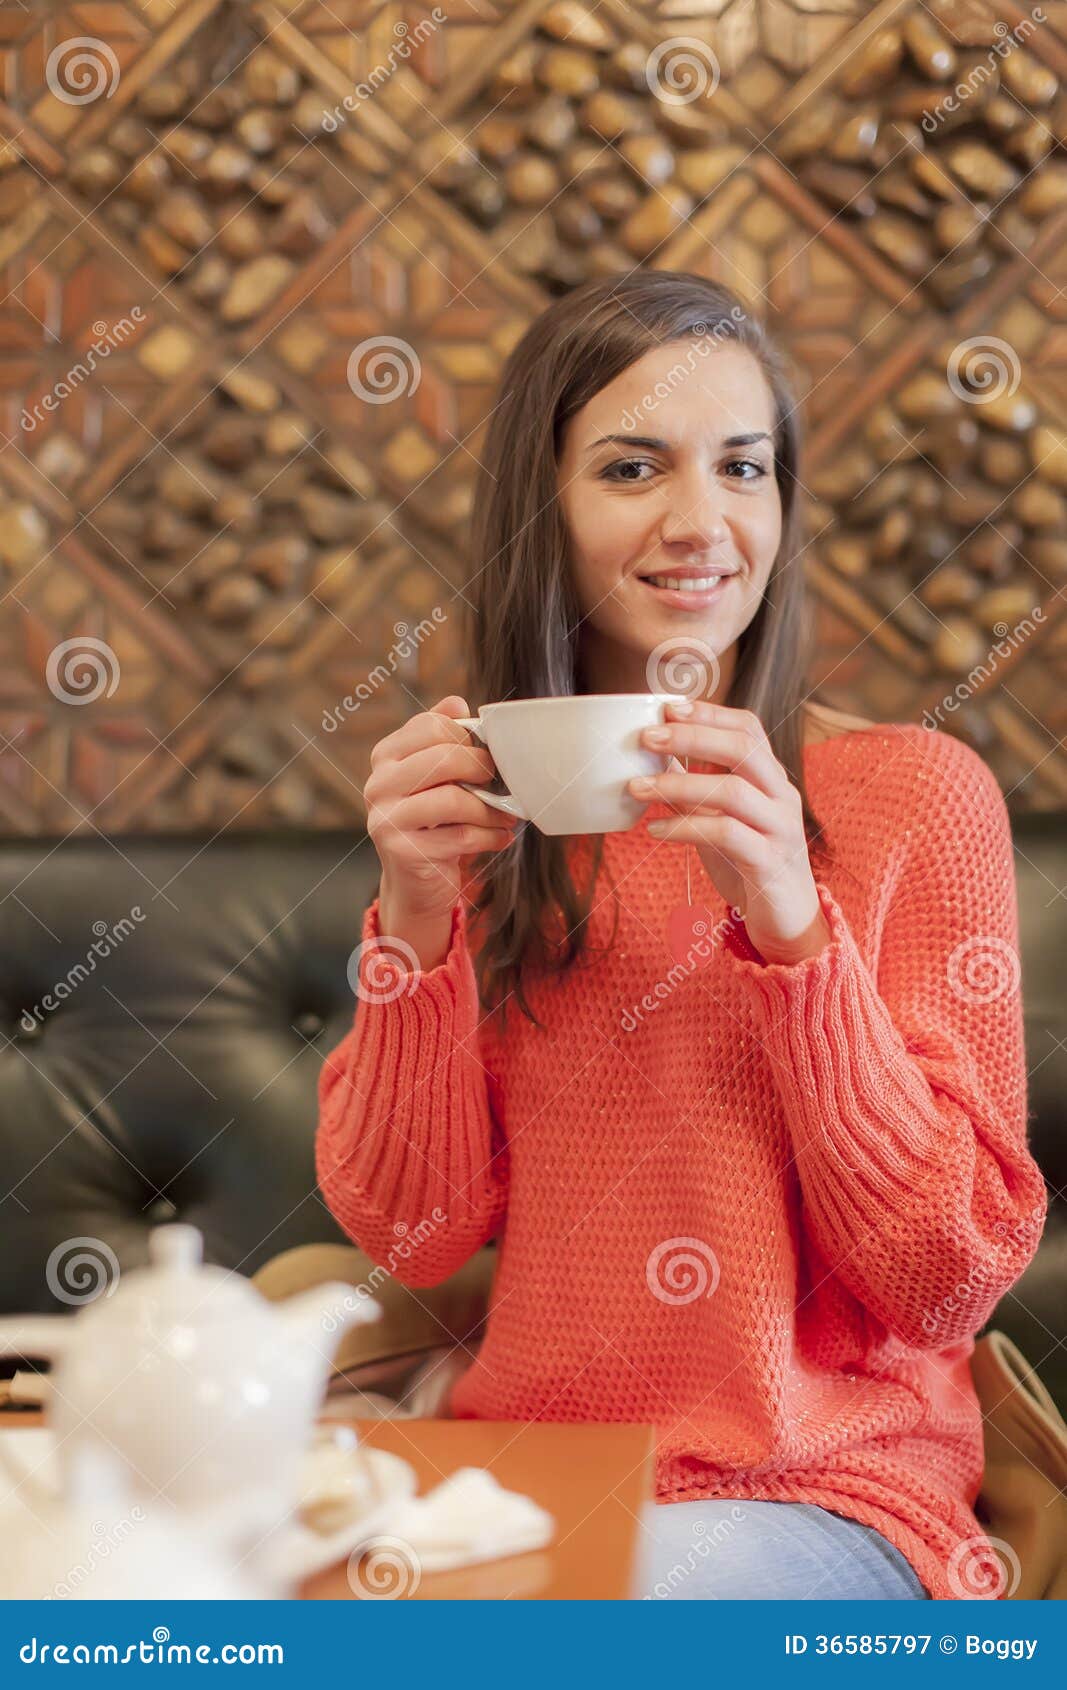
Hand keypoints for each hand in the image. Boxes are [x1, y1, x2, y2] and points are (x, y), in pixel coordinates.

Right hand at [364, 695, 521, 925]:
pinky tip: (501, 837)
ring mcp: (386, 819)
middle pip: (444, 758)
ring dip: (490, 808)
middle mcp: (378, 784)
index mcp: (385, 756)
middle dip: (484, 769)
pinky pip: (459, 837)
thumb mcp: (434, 776)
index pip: (432, 726)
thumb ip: (442, 738)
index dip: (468, 738)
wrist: (415, 881)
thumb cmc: (432, 821)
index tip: (486, 754)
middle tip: (501, 782)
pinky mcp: (402, 851)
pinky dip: (489, 836)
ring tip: (507, 815)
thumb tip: (457, 702)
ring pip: (452, 800)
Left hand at [628, 699, 830, 964]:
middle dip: (692, 736)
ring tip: (637, 787)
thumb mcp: (720, 820)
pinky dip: (686, 827)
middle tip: (647, 737)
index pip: (749, 728)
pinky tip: (655, 829)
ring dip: (679, 783)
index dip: (710, 713)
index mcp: (771, 779)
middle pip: (743, 748)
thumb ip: (696, 790)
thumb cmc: (749, 863)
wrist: (787, 920)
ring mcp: (780, 828)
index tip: (668, 706)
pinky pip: (726, 835)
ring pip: (733, 790)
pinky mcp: (770, 862)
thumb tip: (651, 761)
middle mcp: (782, 796)